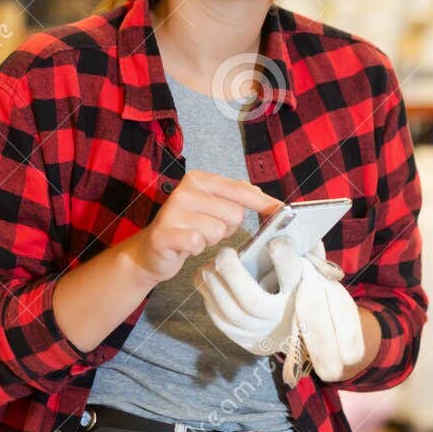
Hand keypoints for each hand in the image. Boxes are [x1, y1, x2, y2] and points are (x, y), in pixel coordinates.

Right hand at [122, 170, 280, 285]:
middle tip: (207, 229)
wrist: (151, 251)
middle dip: (226, 227)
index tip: (282, 210)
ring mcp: (172, 212)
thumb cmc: (186, 228)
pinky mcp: (164, 234)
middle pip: (233, 213)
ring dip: (211, 240)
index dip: (262, 202)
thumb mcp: (211, 206)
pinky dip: (197, 249)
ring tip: (195, 237)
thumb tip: (258, 190)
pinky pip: (198, 243)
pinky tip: (186, 246)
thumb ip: (233, 195)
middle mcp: (184, 191)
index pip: (239, 190)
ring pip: (218, 231)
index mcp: (198, 179)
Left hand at [198, 238, 365, 384]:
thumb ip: (303, 249)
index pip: (294, 278)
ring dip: (214, 285)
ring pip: (231, 312)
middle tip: (224, 253)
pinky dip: (210, 297)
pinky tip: (208, 280)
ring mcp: (261, 332)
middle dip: (233, 274)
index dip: (284, 258)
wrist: (296, 327)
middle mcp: (281, 317)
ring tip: (209, 265)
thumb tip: (288, 227)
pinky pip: (220, 319)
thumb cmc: (299, 286)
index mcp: (303, 296)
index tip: (275, 241)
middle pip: (252, 301)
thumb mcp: (309, 267)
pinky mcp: (243, 339)